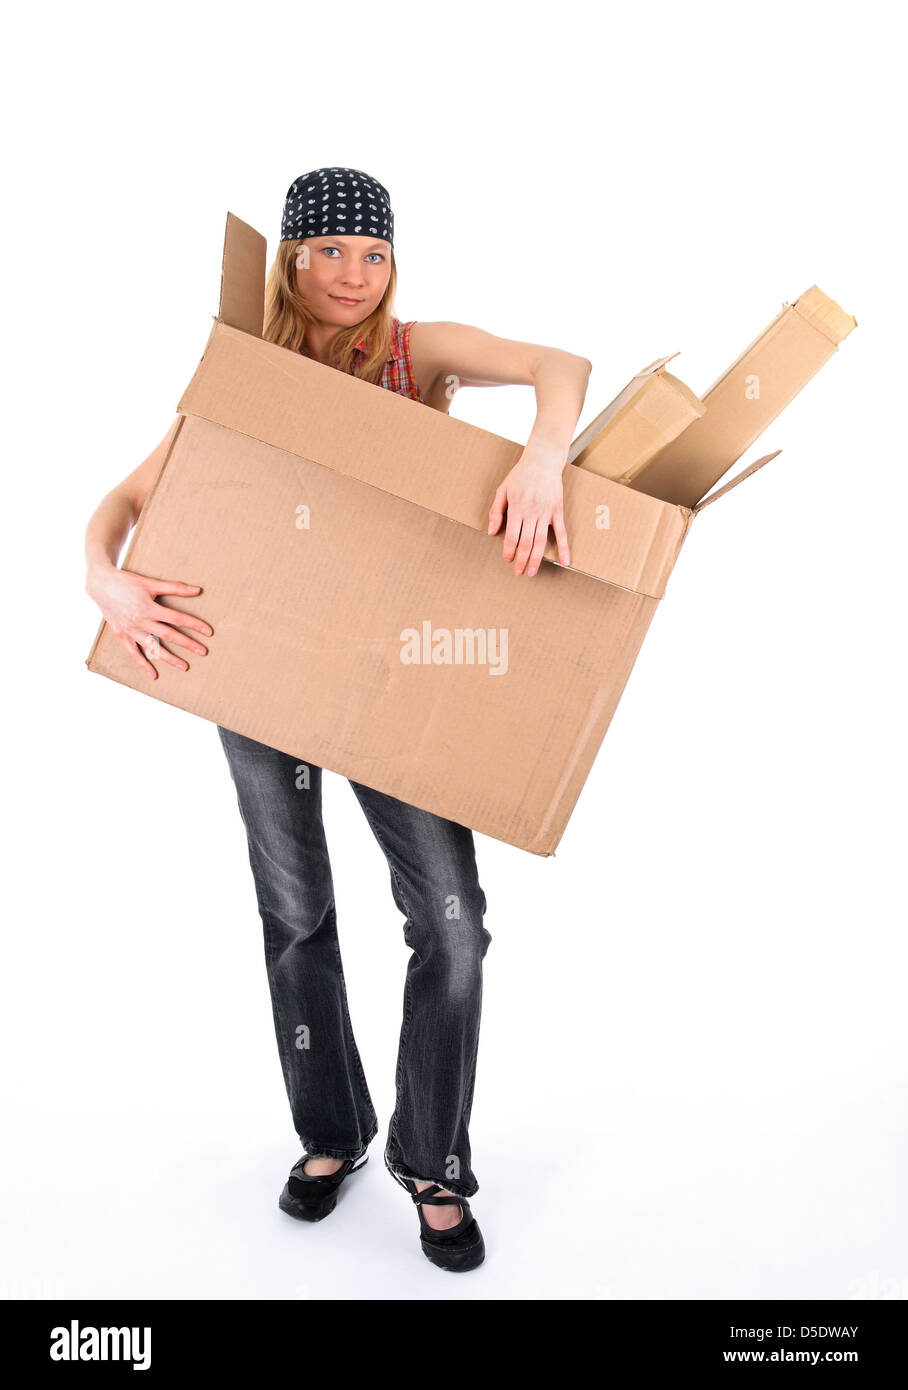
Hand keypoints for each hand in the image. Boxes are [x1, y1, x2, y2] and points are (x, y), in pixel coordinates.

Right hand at [85, 565, 212, 679]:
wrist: (101, 585)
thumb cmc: (127, 581)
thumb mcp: (150, 583)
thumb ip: (174, 588)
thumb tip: (197, 590)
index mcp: (149, 608)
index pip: (177, 618)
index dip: (194, 624)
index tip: (208, 632)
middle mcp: (141, 621)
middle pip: (168, 635)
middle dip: (187, 644)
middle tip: (203, 652)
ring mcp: (131, 630)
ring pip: (153, 647)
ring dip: (169, 658)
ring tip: (184, 666)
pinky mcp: (122, 635)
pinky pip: (133, 653)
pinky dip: (143, 664)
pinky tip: (154, 674)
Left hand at [487, 440, 570, 575]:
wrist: (543, 461)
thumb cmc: (521, 475)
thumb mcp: (503, 490)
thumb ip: (496, 511)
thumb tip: (491, 532)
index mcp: (517, 508)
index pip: (512, 536)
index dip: (509, 551)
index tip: (507, 560)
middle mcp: (531, 513)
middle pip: (526, 542)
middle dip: (521, 560)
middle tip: (519, 573)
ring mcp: (546, 513)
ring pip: (541, 541)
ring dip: (536, 559)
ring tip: (532, 572)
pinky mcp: (558, 511)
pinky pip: (562, 532)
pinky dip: (564, 548)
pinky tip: (565, 561)